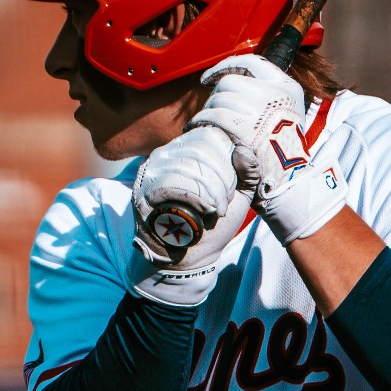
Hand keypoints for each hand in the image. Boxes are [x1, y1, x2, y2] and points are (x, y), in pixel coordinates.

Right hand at [130, 126, 250, 306]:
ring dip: (210, 191)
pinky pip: (171, 183)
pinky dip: (194, 198)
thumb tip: (244, 149)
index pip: (209, 133)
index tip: (232, 186)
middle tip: (224, 203)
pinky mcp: (142, 191)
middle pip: (201, 147)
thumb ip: (248, 171)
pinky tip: (204, 212)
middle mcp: (166, 152)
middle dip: (221, 177)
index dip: (227, 158)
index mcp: (187, 147)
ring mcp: (151, 170)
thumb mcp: (238, 194)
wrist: (190, 256)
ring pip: (188, 164)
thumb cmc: (213, 221)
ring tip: (215, 211)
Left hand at [192, 55, 345, 243]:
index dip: (227, 66)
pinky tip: (197, 127)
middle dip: (216, 95)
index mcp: (287, 88)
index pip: (253, 62)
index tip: (211, 77)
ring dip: (207, 109)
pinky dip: (201, 120)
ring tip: (204, 122)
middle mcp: (275, 94)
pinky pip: (214, 115)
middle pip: (231, 82)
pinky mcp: (246, 129)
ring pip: (219, 98)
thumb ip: (268, 99)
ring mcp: (261, 110)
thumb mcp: (287, 116)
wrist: (290, 184)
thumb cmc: (284, 154)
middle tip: (212, 111)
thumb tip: (237, 83)